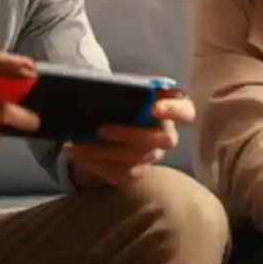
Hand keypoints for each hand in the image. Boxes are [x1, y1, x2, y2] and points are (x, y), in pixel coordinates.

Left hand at [63, 90, 193, 187]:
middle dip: (131, 134)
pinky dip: (96, 164)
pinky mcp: (135, 172)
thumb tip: (103, 89)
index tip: (153, 107)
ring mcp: (152, 156)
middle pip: (164, 139)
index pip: (185, 110)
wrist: (99, 124)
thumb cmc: (115, 102)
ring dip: (104, 152)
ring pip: (136, 158)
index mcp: (168, 109)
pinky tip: (77, 154)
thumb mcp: (119, 92)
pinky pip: (121, 174)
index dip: (173, 110)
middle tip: (101, 129)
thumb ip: (122, 91)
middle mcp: (165, 135)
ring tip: (76, 144)